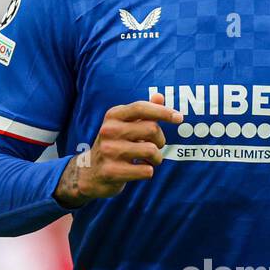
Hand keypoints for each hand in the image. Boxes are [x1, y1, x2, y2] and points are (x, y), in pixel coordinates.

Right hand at [55, 94, 181, 207]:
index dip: (163, 111)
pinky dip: (148, 171)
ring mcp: (109, 151)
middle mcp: (109, 130)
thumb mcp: (125, 125)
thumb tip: (159, 96)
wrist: (90, 173)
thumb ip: (143, 112)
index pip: (142, 107)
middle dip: (160, 140)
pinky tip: (138, 171)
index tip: (179, 118)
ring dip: (157, 158)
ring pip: (151, 151)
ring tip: (149, 161)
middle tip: (155, 147)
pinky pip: (146, 171)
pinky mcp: (112, 171)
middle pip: (152, 129)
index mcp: (113, 116)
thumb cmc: (115, 145)